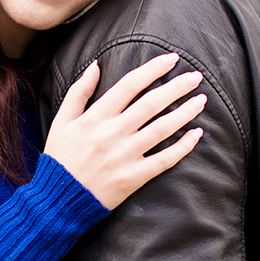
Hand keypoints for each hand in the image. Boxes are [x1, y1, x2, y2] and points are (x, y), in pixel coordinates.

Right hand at [44, 54, 205, 210]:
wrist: (58, 200)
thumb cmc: (60, 158)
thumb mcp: (61, 121)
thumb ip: (78, 91)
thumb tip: (96, 65)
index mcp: (95, 117)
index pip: (129, 85)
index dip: (153, 69)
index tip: (172, 60)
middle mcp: (112, 134)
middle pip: (151, 104)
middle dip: (177, 87)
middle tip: (196, 76)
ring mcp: (125, 156)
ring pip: (162, 129)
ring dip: (185, 112)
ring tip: (201, 100)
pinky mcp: (134, 178)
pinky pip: (164, 160)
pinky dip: (183, 146)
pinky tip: (197, 134)